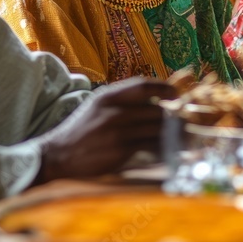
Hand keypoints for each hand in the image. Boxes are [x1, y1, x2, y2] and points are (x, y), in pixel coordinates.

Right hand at [34, 77, 176, 183]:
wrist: (56, 155)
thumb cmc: (81, 131)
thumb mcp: (97, 107)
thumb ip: (121, 101)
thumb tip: (154, 99)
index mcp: (108, 96)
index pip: (144, 86)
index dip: (164, 88)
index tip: (176, 94)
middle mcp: (114, 111)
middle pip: (156, 109)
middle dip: (174, 116)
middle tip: (186, 120)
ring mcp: (118, 132)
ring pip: (157, 129)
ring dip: (174, 133)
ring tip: (186, 135)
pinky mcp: (120, 151)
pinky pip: (151, 147)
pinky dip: (164, 148)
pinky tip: (172, 150)